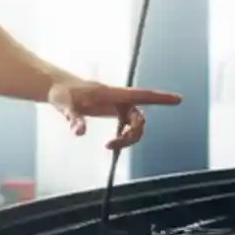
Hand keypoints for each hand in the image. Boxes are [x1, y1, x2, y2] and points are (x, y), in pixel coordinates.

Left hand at [47, 78, 181, 149]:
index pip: (140, 95)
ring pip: (134, 124)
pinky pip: (127, 126)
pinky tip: (110, 143)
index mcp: (110, 93)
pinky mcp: (113, 111)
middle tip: (111, 146)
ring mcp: (116, 105)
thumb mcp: (64, 105)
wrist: (56, 88)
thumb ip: (73, 118)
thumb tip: (79, 133)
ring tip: (109, 145)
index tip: (178, 99)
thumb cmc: (61, 93)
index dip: (159, 98)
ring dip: (128, 138)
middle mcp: (118, 99)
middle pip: (139, 117)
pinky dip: (123, 137)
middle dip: (132, 134)